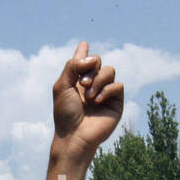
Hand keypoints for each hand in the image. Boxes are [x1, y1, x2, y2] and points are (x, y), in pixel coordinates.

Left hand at [50, 42, 123, 157]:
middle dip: (90, 69)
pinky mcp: (116, 102)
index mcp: (77, 79)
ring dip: (98, 80)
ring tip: (89, 96)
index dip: (83, 52)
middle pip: (98, 60)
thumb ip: (73, 66)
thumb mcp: (62, 85)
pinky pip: (118, 85)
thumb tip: (93, 59)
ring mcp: (104, 91)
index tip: (84, 45)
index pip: (83, 60)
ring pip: (109, 70)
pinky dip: (107, 90)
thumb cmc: (66, 113)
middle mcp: (91, 83)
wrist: (75, 134)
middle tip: (81, 83)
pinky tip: (97, 101)